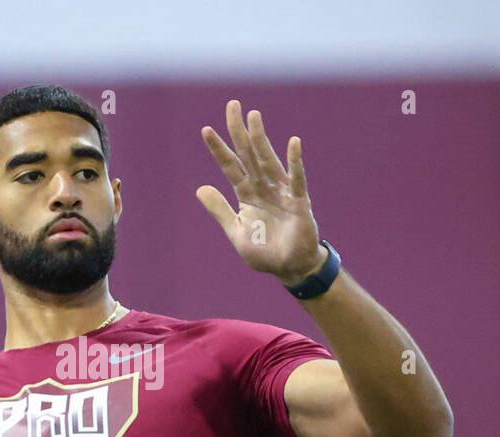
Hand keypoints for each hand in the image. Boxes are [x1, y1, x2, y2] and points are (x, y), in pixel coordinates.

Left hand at [197, 99, 329, 284]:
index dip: (218, 149)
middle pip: (248, 155)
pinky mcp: (299, 203)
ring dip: (261, 139)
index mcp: (247, 195)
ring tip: (253, 116)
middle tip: (232, 105)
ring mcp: (282, 193)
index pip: (230, 167)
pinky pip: (297, 179)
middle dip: (240, 131)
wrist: (290, 269)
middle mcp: (263, 188)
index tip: (206, 130)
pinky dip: (295, 162)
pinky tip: (294, 143)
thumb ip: (220, 210)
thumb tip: (200, 188)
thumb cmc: (265, 252)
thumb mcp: (236, 232)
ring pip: (268, 161)